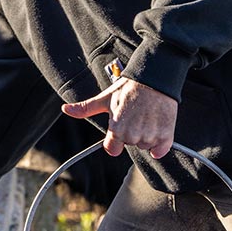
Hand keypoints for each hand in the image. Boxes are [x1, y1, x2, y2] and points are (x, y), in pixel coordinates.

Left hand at [61, 77, 177, 158]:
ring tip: (146, 117)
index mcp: (117, 128)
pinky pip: (160, 151)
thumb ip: (84, 108)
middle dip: (131, 133)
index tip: (120, 128)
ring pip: (145, 146)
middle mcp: (133, 134)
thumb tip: (65, 109)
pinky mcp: (166, 135)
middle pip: (129, 145)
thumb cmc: (128, 88)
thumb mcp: (104, 98)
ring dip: (146, 135)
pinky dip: (160, 144)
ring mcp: (150, 135)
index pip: (112, 150)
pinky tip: (157, 127)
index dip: (115, 140)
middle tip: (135, 116)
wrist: (154, 79)